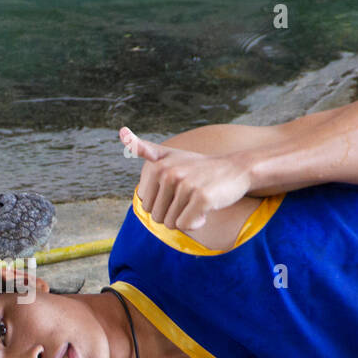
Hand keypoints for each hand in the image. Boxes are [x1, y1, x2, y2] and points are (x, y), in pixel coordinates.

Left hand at [120, 126, 252, 230]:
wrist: (236, 169)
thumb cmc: (200, 167)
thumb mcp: (171, 155)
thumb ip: (146, 149)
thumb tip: (121, 132)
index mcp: (156, 166)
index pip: (146, 205)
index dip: (162, 204)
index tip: (177, 190)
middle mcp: (168, 173)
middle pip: (157, 216)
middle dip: (173, 213)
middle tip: (190, 196)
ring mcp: (185, 185)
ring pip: (172, 223)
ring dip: (186, 218)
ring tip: (198, 200)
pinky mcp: (201, 198)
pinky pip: (186, 225)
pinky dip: (196, 222)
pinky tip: (206, 208)